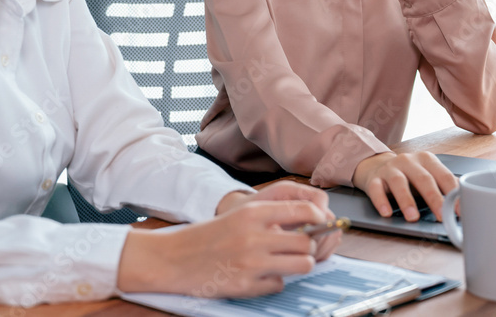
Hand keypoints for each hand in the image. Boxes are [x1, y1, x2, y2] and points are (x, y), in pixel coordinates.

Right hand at [118, 199, 328, 296]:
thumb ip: (272, 215)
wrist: (174, 258)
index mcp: (253, 212)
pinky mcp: (246, 285)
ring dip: (299, 265)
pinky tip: (260, 275)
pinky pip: (280, 285)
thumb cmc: (209, 235)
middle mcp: (255, 236)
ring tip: (286, 262)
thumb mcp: (240, 214)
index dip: (320, 218)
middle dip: (310, 247)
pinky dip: (275, 282)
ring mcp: (251, 263)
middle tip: (301, 248)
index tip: (321, 223)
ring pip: (302, 265)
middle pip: (309, 243)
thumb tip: (311, 220)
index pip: (305, 210)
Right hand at [352, 151, 457, 222]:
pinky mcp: (374, 178)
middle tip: (441, 216)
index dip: (453, 194)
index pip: (444, 176)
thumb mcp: (428, 175)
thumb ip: (444, 186)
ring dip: (406, 200)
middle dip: (434, 198)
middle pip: (423, 179)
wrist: (376, 166)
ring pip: (399, 182)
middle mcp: (408, 161)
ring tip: (412, 217)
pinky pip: (376, 189)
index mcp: (427, 160)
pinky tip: (386, 213)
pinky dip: (381, 201)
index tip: (459, 211)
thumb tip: (465, 205)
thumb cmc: (409, 176)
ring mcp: (390, 168)